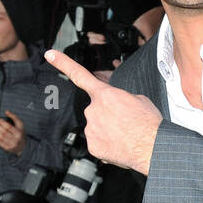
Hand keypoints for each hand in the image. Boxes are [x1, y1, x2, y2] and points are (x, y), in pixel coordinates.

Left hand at [0, 110, 25, 156]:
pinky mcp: (7, 148)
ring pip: (0, 137)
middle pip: (4, 132)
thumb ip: (14, 117)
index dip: (2, 123)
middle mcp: (15, 139)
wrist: (22, 146)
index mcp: (19, 133)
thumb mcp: (20, 125)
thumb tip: (6, 112)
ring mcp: (11, 144)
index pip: (9, 127)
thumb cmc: (20, 134)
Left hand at [44, 48, 161, 173]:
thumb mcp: (138, 100)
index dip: (62, 63)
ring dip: (109, 131)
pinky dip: (108, 145)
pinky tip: (120, 145)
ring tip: (126, 136)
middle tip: (126, 124)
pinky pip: (98, 142)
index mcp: (105, 94)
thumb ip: (120, 99)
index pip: (79, 75)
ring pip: (97, 127)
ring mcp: (91, 128)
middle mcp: (93, 110)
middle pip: (96, 111)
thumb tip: (116, 107)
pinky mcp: (92, 146)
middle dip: (109, 116)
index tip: (50, 55)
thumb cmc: (149, 124)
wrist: (152, 147)